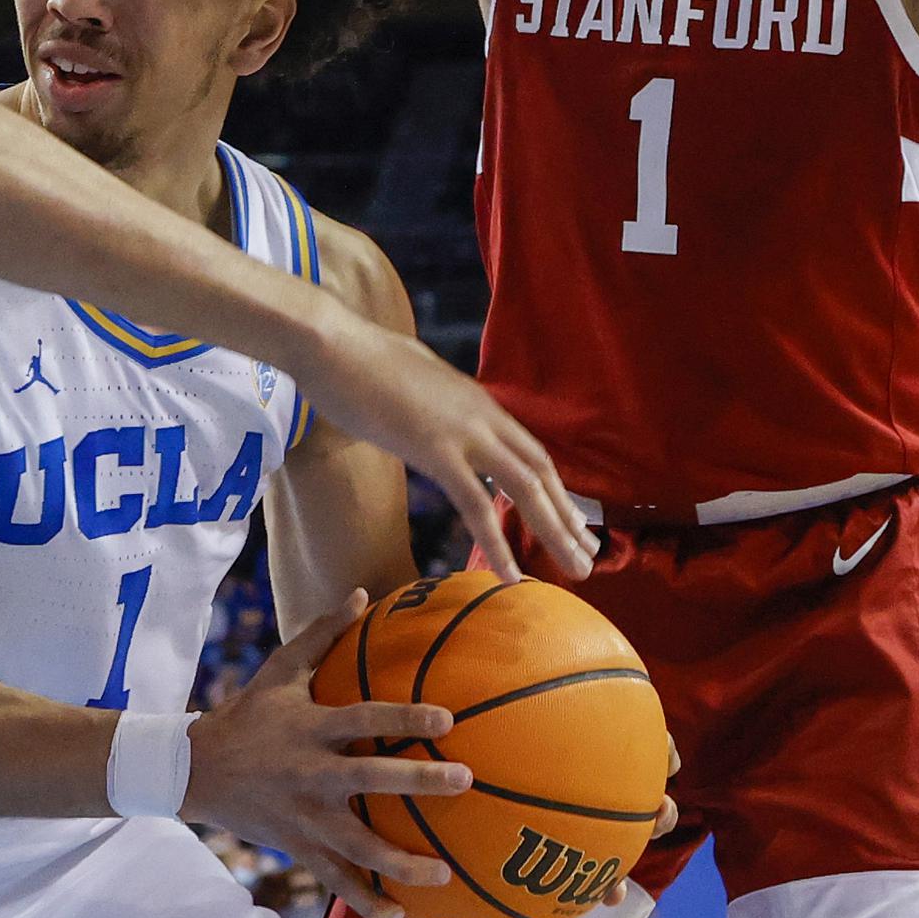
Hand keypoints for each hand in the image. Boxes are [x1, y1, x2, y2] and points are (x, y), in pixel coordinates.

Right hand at [184, 591, 465, 917]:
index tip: (447, 718)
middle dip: (420, 781)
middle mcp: (311, 772)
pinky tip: (400, 913)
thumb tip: (363, 592)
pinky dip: (366, 900)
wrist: (195, 769)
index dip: (404, 716)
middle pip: (372, 779)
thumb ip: (322, 633)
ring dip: (402, 863)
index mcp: (310, 727)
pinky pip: (336, 879)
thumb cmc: (247, 713)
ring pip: (359, 845)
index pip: (364, 719)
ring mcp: (305, 816)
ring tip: (444, 874)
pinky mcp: (298, 846)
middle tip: (464, 781)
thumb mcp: (279, 669)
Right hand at [305, 314, 595, 583]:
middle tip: (589, 556)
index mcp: (476, 401)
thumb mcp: (409, 382)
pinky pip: (476, 505)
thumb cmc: (354, 359)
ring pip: (524, 489)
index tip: (572, 521)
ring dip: (555, 532)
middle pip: (540, 472)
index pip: (530, 451)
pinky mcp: (435, 449)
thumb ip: (430, 403)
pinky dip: (497, 542)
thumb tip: (427, 414)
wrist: (329, 341)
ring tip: (578, 570)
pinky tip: (509, 576)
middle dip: (568, 517)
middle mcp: (481, 415)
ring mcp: (462, 431)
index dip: (555, 489)